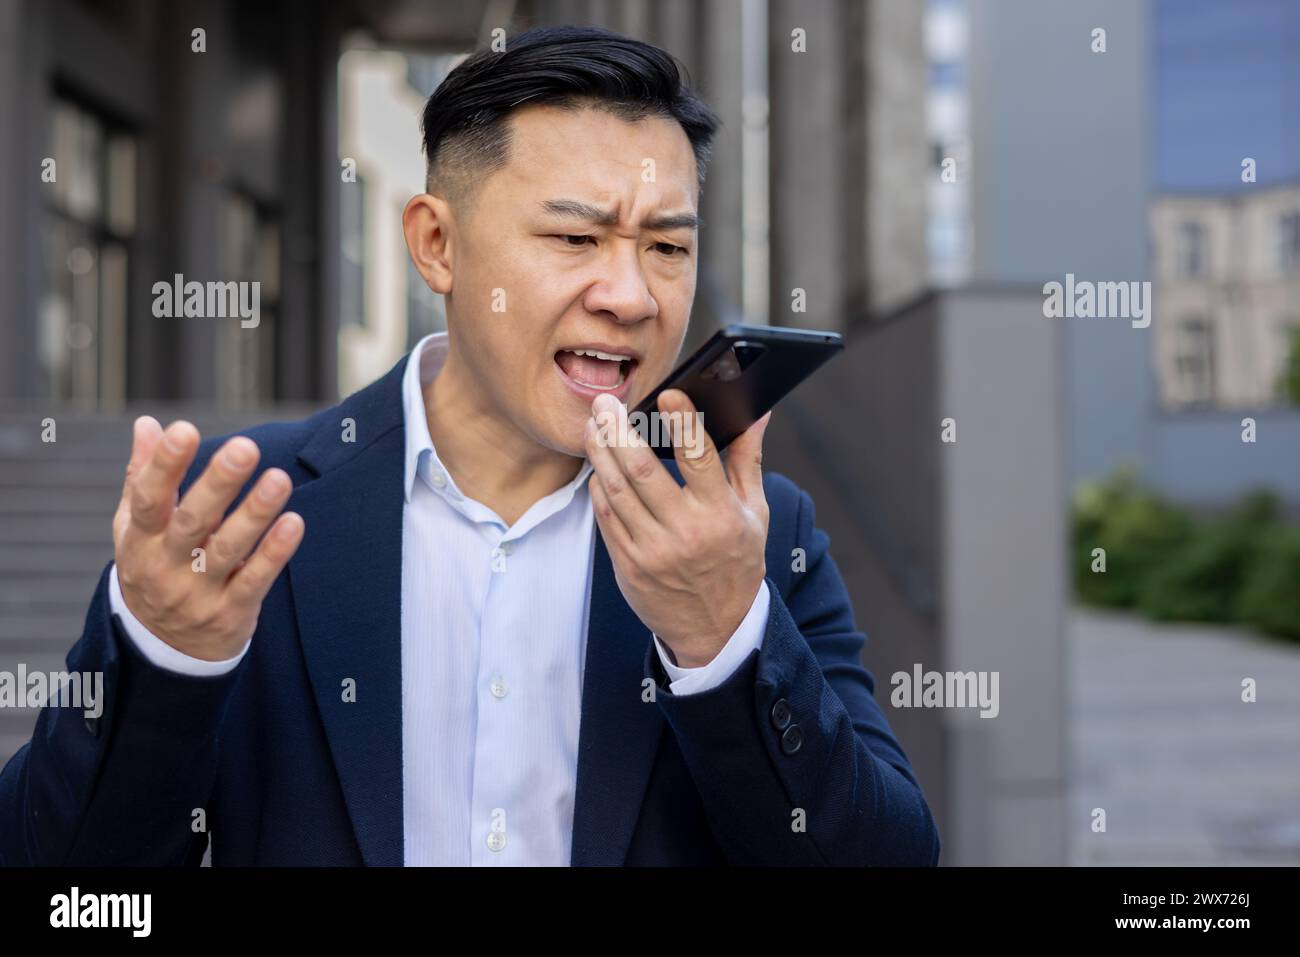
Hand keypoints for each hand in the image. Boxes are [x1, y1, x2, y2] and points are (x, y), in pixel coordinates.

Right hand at [110, 417, 304, 660]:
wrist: (163, 649)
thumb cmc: (154, 568)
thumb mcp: (137, 529)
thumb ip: (143, 476)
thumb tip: (148, 423)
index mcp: (139, 540)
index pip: (148, 499)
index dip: (164, 465)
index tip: (185, 429)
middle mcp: (165, 567)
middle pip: (191, 521)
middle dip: (218, 484)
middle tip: (245, 447)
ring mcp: (198, 593)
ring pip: (227, 551)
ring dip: (254, 514)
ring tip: (280, 479)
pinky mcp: (230, 613)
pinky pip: (255, 581)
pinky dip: (274, 553)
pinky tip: (294, 523)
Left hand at [584, 390, 770, 667]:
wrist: (716, 630)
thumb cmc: (737, 563)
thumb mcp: (755, 514)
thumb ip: (747, 460)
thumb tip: (758, 414)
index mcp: (721, 516)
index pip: (699, 458)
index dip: (682, 422)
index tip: (667, 393)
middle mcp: (685, 534)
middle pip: (642, 470)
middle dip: (619, 429)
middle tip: (605, 402)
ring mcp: (652, 552)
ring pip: (615, 490)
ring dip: (600, 452)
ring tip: (593, 425)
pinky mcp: (628, 566)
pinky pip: (605, 516)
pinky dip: (598, 486)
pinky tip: (597, 464)